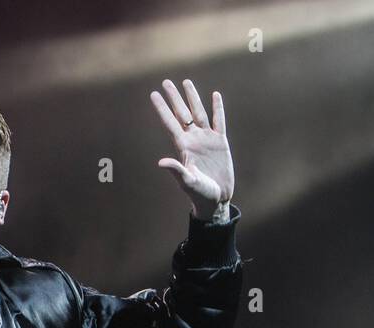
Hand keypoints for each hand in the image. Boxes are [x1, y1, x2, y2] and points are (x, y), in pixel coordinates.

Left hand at [150, 78, 234, 220]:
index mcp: (183, 147)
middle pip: (182, 114)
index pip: (170, 123)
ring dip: (192, 98)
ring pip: (199, 113)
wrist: (216, 199)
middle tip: (166, 82)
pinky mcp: (220, 142)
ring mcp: (207, 139)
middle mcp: (193, 140)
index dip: (162, 108)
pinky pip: (219, 121)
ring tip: (186, 82)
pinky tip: (215, 95)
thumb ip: (176, 170)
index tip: (153, 94)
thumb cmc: (200, 193)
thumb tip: (161, 162)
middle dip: (174, 98)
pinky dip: (217, 108)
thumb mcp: (188, 182)